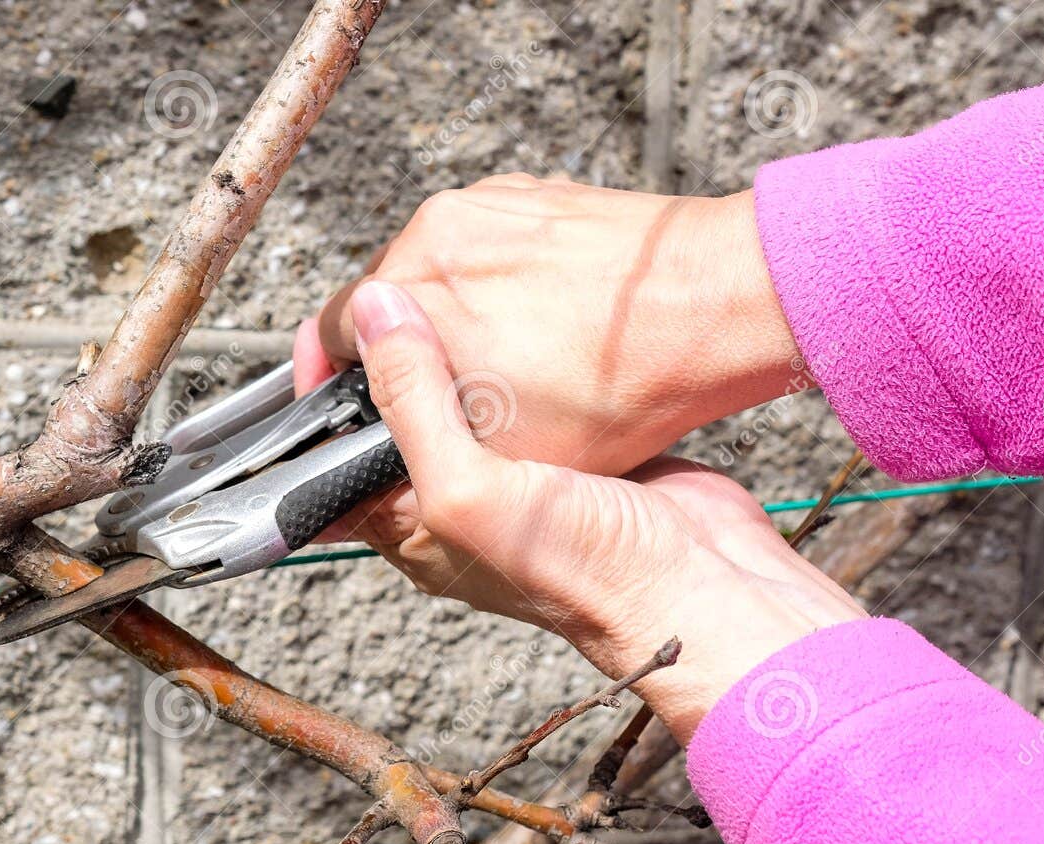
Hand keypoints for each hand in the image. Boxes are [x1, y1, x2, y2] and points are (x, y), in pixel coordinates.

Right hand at [295, 176, 800, 477]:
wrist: (717, 306)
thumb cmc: (617, 386)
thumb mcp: (494, 448)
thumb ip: (407, 427)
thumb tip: (354, 418)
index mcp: (410, 287)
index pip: (326, 331)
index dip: (330, 378)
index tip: (343, 402)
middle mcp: (437, 230)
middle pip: (386, 300)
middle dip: (400, 351)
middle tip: (439, 401)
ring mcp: (491, 202)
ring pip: (441, 272)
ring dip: (454, 318)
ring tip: (505, 368)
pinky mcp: (538, 194)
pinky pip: (494, 246)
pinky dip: (502, 287)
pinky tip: (547, 329)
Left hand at [348, 281, 862, 740]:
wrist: (700, 581)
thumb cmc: (579, 567)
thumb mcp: (468, 487)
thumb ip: (412, 401)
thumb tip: (371, 312)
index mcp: (412, 526)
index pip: (339, 463)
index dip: (327, 401)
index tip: (332, 335)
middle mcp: (457, 502)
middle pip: (404, 420)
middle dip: (398, 361)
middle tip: (398, 293)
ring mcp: (516, 475)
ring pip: (469, 399)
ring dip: (461, 349)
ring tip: (452, 289)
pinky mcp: (570, 449)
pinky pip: (528, 393)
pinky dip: (520, 356)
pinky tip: (515, 313)